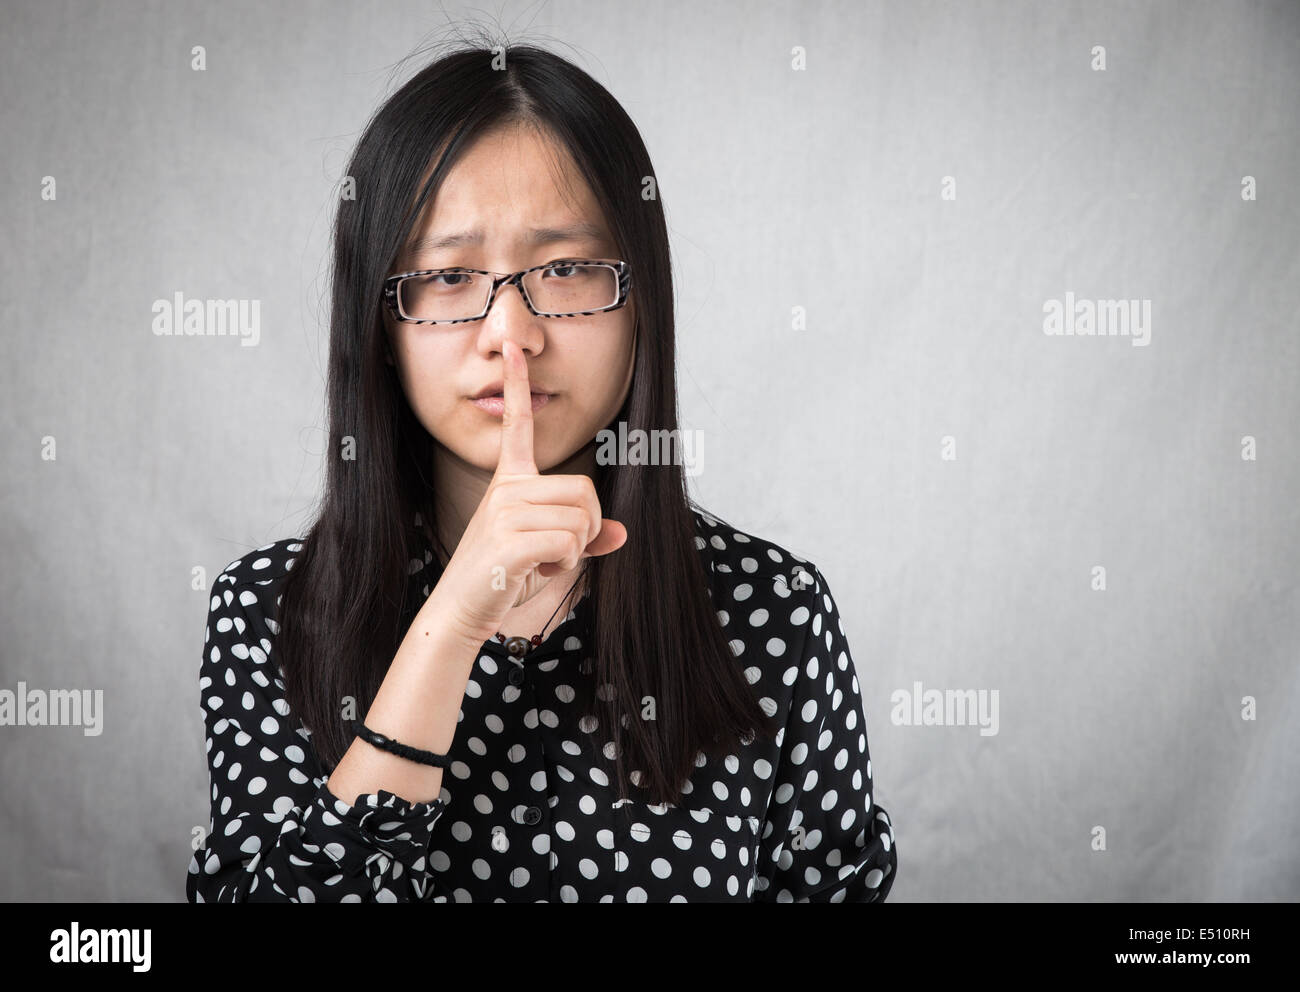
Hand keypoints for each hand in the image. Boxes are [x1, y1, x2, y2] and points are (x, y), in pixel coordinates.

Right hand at [426, 339, 626, 643]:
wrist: (463, 610)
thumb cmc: (504, 576)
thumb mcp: (548, 551)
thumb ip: (584, 537)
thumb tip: (621, 533)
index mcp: (510, 481)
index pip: (518, 425)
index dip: (518, 384)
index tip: (511, 348)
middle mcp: (506, 489)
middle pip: (585, 491)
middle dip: (588, 527)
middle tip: (562, 550)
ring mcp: (505, 512)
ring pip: (581, 520)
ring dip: (576, 550)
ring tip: (543, 561)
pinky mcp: (509, 541)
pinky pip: (571, 542)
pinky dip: (567, 563)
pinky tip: (538, 570)